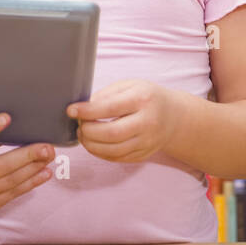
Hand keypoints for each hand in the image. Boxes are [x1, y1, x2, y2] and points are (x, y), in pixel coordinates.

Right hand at [0, 113, 54, 214]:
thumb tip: (6, 121)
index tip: (6, 117)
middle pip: (0, 166)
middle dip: (27, 156)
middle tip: (46, 146)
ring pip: (10, 182)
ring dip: (33, 169)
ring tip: (49, 156)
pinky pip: (12, 194)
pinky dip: (30, 183)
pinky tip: (44, 173)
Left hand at [68, 79, 182, 162]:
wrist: (174, 116)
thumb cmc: (147, 97)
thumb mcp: (129, 86)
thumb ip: (106, 95)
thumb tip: (82, 109)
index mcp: (142, 99)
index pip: (109, 108)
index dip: (86, 111)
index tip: (71, 110)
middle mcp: (147, 122)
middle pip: (111, 134)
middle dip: (87, 131)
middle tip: (78, 125)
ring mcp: (147, 142)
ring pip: (113, 150)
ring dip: (91, 145)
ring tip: (83, 134)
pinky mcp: (144, 154)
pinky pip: (117, 158)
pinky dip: (101, 153)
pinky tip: (94, 144)